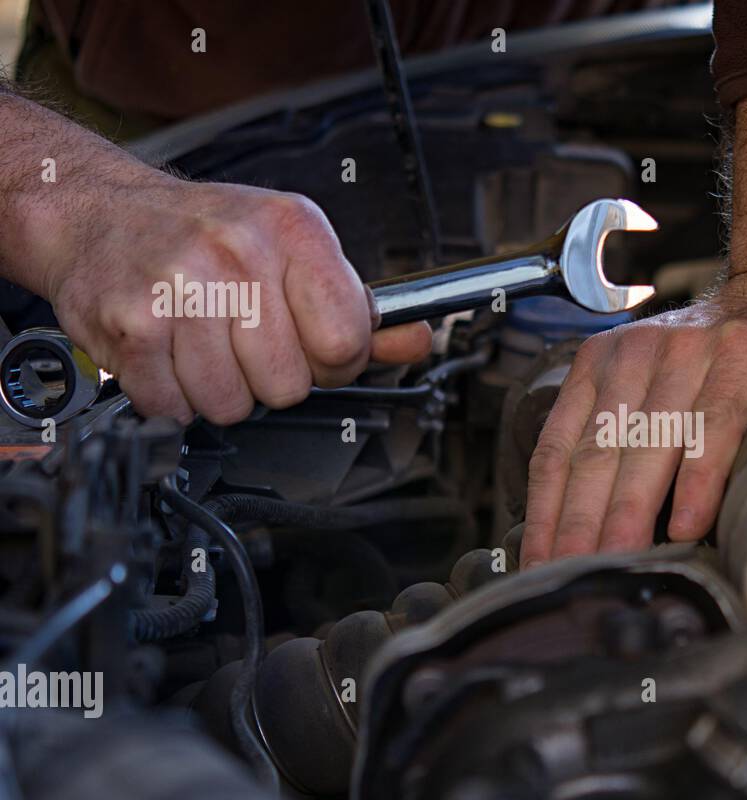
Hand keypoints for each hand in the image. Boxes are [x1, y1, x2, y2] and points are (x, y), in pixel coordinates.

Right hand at [44, 170, 432, 423]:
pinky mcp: (131, 324)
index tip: (315, 348)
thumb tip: (416, 339)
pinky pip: (175, 408)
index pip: (347, 339)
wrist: (99, 212)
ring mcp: (179, 288)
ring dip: (219, 391)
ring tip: (203, 345)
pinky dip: (172, 397)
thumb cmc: (204, 234)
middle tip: (245, 342)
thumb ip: (360, 305)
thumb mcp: (294, 248)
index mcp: (292, 229)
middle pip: (290, 384)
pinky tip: (169, 355)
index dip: (336, 361)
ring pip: (233, 404)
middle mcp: (237, 252)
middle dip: (271, 378)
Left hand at [519, 274, 746, 566]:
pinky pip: (714, 423)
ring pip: (649, 441)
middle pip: (598, 453)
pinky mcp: (745, 352)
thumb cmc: (728, 366)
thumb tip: (597, 538)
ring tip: (619, 560)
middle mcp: (638, 352)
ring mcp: (691, 348)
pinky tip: (687, 523)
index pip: (558, 449)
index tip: (538, 565)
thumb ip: (629, 446)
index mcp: (603, 366)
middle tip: (572, 577)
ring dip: (630, 510)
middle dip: (580, 524)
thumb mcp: (659, 394)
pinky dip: (698, 478)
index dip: (546, 513)